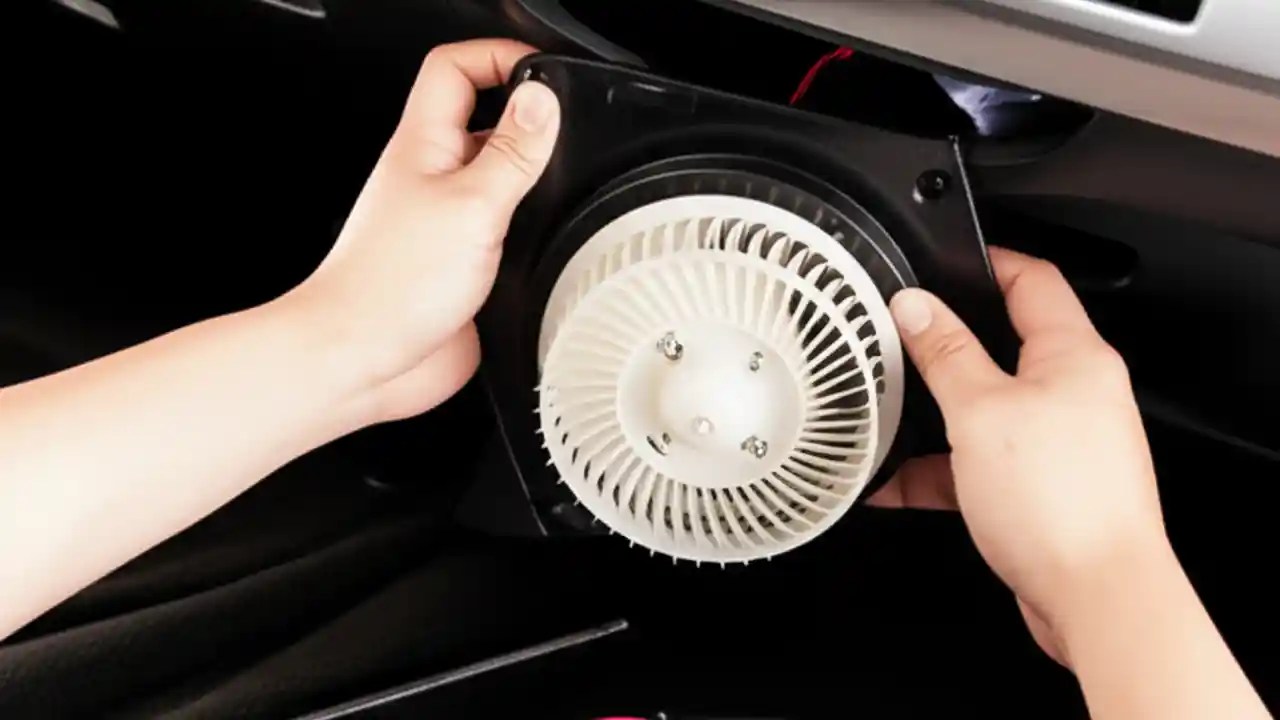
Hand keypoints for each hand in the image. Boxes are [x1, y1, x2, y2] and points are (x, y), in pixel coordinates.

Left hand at [287, 39, 560, 421]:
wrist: (363, 360)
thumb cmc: (390, 285)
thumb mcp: (471, 206)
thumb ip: (513, 154)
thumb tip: (542, 100)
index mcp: (423, 145)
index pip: (454, 69)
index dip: (497, 57)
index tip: (543, 73)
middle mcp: (431, 177)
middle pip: (482, 121)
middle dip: (526, 122)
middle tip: (563, 135)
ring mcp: (445, 221)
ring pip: (496, 179)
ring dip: (531, 180)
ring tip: (557, 188)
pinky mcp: (461, 265)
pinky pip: (502, 233)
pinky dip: (528, 231)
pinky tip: (545, 243)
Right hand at [869, 247, 1167, 664]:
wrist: (1096, 595)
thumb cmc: (1060, 503)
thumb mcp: (981, 412)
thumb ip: (946, 354)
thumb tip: (917, 306)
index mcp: (1074, 356)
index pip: (1034, 281)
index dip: (989, 262)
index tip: (945, 260)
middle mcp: (1077, 394)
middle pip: (1004, 347)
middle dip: (947, 348)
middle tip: (902, 339)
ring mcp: (1061, 443)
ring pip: (986, 411)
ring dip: (936, 418)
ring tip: (888, 417)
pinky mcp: (1044, 488)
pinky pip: (981, 465)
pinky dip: (940, 472)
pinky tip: (896, 484)